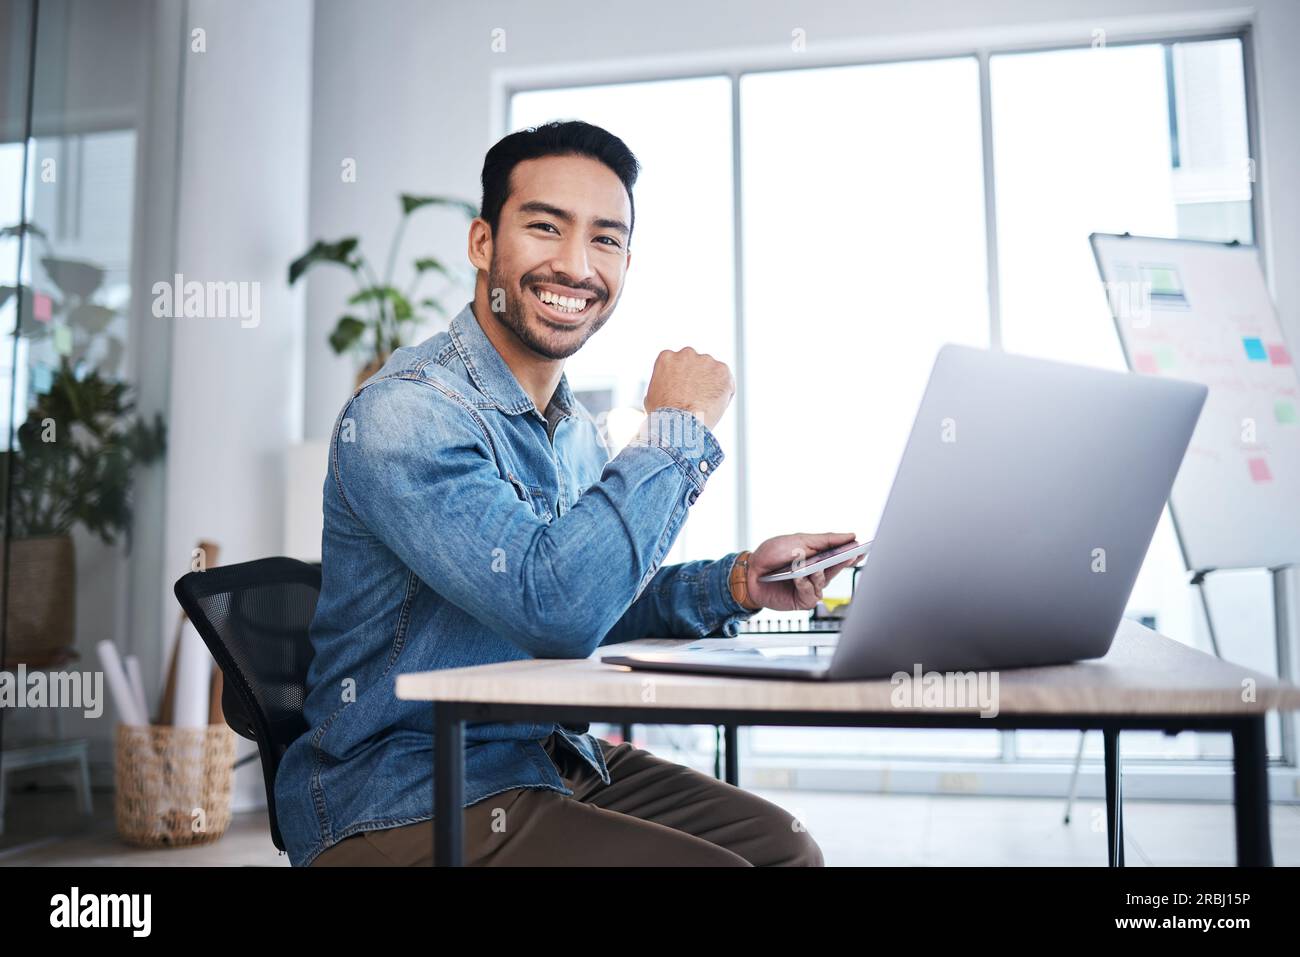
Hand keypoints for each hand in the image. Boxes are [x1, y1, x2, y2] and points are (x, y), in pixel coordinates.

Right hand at [643, 347, 734, 430]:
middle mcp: (686, 353)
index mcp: (667, 357)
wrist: (679, 422)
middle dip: (698, 378)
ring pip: (712, 372)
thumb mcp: (652, 395)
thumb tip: (667, 390)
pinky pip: (726, 381)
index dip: (682, 379)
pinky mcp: (722, 370)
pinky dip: (724, 392)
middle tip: (696, 398)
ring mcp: (706, 360)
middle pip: (696, 364)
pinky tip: (714, 405)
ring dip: (711, 384)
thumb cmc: (662, 415)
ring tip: (705, 405)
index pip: (678, 363)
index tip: (683, 392)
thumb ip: (663, 385)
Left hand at [743, 531, 862, 611]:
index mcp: (818, 557)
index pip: (840, 555)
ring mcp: (810, 587)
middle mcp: (817, 573)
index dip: (853, 552)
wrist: (750, 571)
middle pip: (837, 568)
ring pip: (824, 582)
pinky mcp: (802, 600)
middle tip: (850, 556)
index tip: (862, 547)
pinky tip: (798, 578)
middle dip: (843, 562)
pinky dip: (805, 584)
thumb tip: (849, 535)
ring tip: (810, 566)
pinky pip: (811, 594)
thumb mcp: (800, 540)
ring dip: (817, 573)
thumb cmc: (772, 555)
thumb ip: (825, 539)